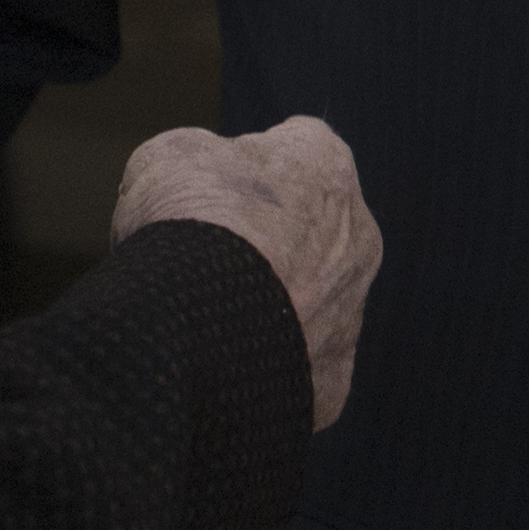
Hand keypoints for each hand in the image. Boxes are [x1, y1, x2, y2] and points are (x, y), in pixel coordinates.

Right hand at [113, 117, 380, 426]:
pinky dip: (266, 368)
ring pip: (311, 303)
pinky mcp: (332, 381)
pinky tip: (223, 369)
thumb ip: (199, 158)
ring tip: (207, 319)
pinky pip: (298, 369)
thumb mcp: (170, 156)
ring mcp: (351, 312)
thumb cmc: (187, 225)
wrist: (198, 331)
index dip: (244, 168)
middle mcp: (358, 235)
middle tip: (206, 259)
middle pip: (311, 229)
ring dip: (272, 306)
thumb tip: (200, 182)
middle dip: (268, 241)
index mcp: (326, 163)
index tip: (207, 192)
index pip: (295, 148)